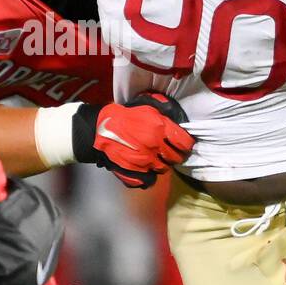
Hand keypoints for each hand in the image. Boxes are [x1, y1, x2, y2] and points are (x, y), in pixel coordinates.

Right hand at [74, 92, 194, 187]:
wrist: (99, 130)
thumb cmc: (123, 116)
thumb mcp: (146, 105)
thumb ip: (164, 108)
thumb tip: (178, 115)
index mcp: (159, 129)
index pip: (184, 143)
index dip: (186, 144)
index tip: (183, 144)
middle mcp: (155, 147)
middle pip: (176, 158)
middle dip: (175, 155)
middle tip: (169, 151)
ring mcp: (145, 162)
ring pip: (164, 169)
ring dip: (162, 164)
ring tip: (155, 157)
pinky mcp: (135, 172)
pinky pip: (150, 179)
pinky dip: (149, 175)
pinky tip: (145, 167)